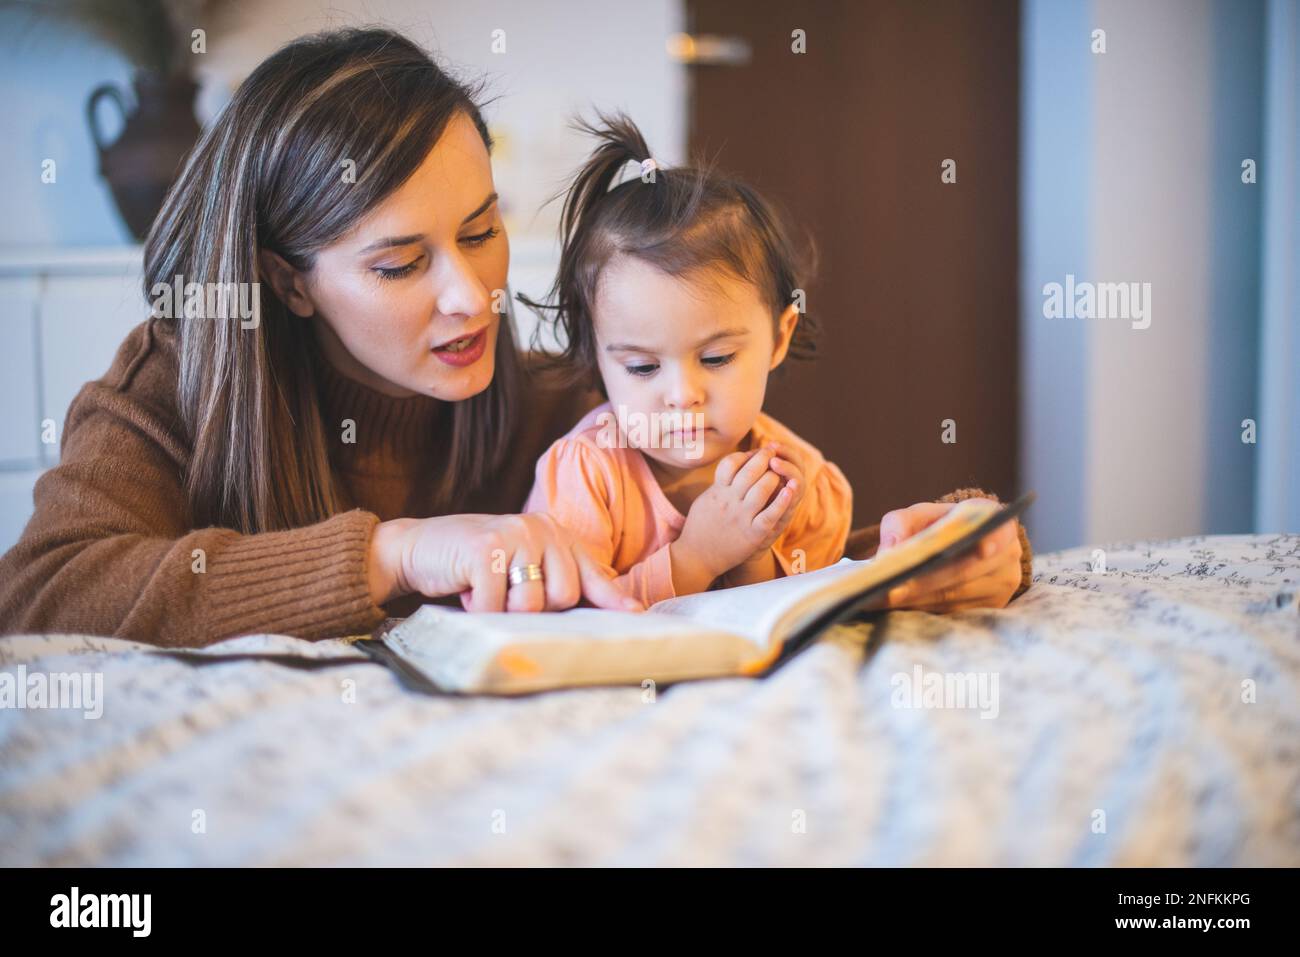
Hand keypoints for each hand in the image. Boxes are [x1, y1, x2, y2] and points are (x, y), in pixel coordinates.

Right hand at [368, 513, 643, 613]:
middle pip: (564, 595)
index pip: (591, 572)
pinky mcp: (485, 548)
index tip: (637, 616)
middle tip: (507, 596)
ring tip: (486, 593)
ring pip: (532, 602)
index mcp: (554, 534)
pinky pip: (497, 602)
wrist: (418, 548)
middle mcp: (540, 528)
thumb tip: (616, 610)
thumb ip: (559, 583)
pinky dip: (480, 608)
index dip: (612, 598)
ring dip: (504, 611)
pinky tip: (468, 593)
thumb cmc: (474, 567)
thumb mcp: (521, 569)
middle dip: (537, 610)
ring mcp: (513, 535)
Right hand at [670, 443, 800, 590]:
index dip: (747, 455)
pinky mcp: (752, 534)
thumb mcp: (705, 499)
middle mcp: (729, 501)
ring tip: (780, 474)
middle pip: (750, 472)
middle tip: (774, 453)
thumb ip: (720, 484)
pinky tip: (790, 491)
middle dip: (765, 459)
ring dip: (774, 477)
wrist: (697, 556)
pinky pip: (770, 515)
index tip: (757, 452)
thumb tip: (734, 466)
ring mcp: (741, 517)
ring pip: (762, 489)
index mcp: (717, 491)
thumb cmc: (700, 526)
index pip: (732, 463)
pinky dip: (782, 501)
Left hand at [875, 498, 1021, 610]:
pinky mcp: (993, 607)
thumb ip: (900, 525)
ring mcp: (1003, 584)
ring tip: (883, 599)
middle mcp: (1008, 553)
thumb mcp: (918, 515)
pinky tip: (897, 607)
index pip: (1000, 531)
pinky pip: (954, 611)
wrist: (958, 545)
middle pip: (964, 571)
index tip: (981, 549)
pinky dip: (924, 609)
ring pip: (956, 595)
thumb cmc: (937, 526)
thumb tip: (888, 554)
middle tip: (887, 589)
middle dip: (924, 582)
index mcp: (997, 522)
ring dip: (918, 600)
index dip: (992, 540)